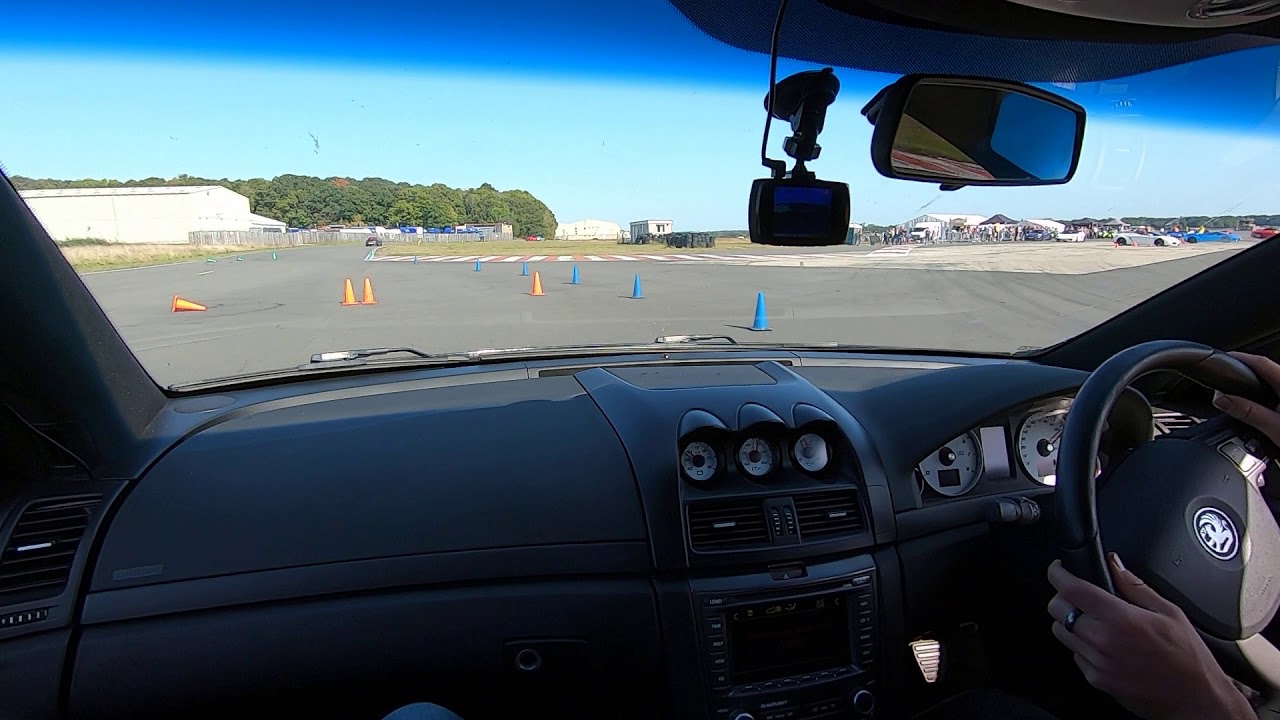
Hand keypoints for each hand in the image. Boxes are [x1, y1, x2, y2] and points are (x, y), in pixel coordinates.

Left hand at [1047, 554, 1253, 719]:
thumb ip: (1135, 586)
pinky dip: (1081, 645)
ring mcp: (1097, 662)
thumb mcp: (1169, 612)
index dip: (1058, 573)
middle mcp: (1102, 641)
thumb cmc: (1188, 658)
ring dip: (1069, 621)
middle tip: (1080, 595)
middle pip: (1057, 609)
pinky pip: (1075, 654)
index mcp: (1120, 619)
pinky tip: (1103, 643)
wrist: (1195, 699)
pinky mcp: (1096, 679)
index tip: (1058, 568)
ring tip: (1093, 620)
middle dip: (1063, 596)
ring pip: (1060, 632)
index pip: (1071, 589)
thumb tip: (1115, 565)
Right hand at [1212, 351, 1279, 445]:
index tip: (1220, 359)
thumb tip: (1221, 399)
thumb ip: (1249, 412)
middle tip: (1221, 380)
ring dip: (1253, 389)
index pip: (1261, 362)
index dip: (1239, 358)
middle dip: (1242, 375)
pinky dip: (1262, 400)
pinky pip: (1274, 396)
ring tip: (1235, 395)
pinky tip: (1255, 411)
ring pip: (1270, 386)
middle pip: (1264, 373)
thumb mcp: (1276, 429)